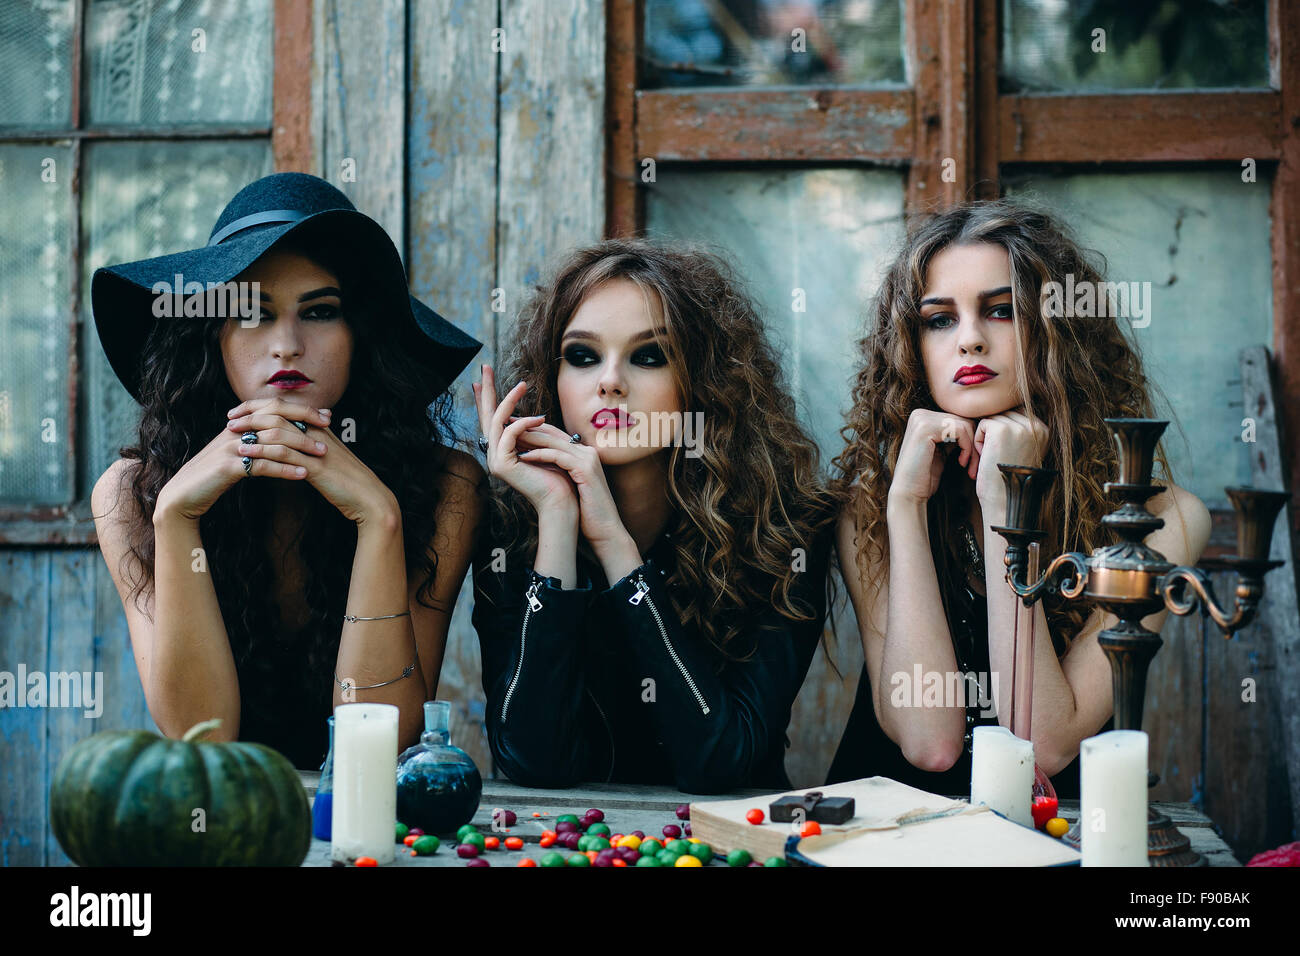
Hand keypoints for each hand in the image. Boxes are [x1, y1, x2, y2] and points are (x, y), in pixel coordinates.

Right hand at [154, 404, 332, 521]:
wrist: (183, 496)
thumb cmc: (213, 476)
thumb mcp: (235, 453)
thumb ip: (255, 440)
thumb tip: (283, 434)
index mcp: (239, 424)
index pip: (275, 408)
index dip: (302, 410)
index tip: (326, 416)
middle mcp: (235, 430)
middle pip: (277, 419)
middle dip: (306, 425)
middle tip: (329, 433)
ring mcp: (231, 447)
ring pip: (273, 442)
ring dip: (301, 448)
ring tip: (322, 456)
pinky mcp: (228, 467)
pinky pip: (263, 466)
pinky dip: (286, 470)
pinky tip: (303, 475)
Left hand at [225, 397, 396, 525]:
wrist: (368, 497)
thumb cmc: (348, 480)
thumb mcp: (328, 456)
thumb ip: (310, 444)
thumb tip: (292, 440)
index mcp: (318, 427)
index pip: (284, 406)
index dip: (258, 406)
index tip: (239, 412)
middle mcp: (317, 432)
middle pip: (278, 412)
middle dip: (250, 414)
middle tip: (230, 420)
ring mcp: (316, 448)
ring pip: (278, 430)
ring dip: (252, 431)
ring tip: (232, 436)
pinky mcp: (315, 466)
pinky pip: (284, 454)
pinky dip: (262, 452)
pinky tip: (245, 455)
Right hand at [472, 364, 577, 517]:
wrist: (562, 500)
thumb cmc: (558, 475)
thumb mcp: (543, 446)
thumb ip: (533, 433)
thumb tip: (532, 416)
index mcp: (502, 450)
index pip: (492, 419)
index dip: (487, 398)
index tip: (482, 378)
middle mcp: (494, 454)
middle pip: (487, 416)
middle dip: (486, 390)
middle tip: (485, 366)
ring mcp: (495, 460)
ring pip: (497, 421)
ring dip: (510, 400)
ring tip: (522, 385)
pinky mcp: (502, 464)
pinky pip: (509, 433)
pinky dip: (523, 422)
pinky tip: (539, 418)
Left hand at [512, 422, 632, 551]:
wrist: (605, 530)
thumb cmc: (587, 513)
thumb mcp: (572, 487)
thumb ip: (560, 473)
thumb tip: (538, 468)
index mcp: (584, 455)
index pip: (555, 435)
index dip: (533, 429)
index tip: (512, 429)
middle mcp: (587, 452)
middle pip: (554, 433)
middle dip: (528, 428)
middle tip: (506, 426)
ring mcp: (588, 459)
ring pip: (554, 441)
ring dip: (530, 438)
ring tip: (510, 438)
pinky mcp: (585, 470)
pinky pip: (557, 456)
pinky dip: (539, 454)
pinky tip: (523, 456)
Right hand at [889, 409, 978, 504]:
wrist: (909, 492)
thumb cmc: (925, 476)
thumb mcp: (942, 450)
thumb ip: (952, 435)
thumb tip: (975, 424)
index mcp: (922, 417)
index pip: (958, 419)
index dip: (970, 439)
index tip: (972, 461)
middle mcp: (920, 414)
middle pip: (963, 420)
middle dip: (973, 443)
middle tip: (973, 465)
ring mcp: (921, 419)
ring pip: (964, 425)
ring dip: (972, 448)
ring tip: (969, 466)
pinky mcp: (926, 427)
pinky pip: (960, 430)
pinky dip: (967, 448)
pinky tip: (961, 463)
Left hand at [972, 409, 1048, 511]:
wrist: (1005, 500)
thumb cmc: (1009, 479)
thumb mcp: (1021, 450)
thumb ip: (1019, 430)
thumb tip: (1003, 410)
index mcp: (1043, 430)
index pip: (1016, 413)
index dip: (1003, 431)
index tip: (1004, 453)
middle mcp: (1035, 425)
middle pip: (1004, 413)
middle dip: (994, 433)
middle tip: (996, 457)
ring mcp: (1020, 426)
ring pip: (993, 418)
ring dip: (986, 437)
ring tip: (993, 458)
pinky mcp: (1002, 430)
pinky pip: (983, 424)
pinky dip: (979, 441)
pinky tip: (987, 457)